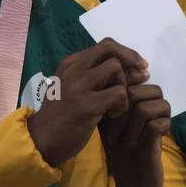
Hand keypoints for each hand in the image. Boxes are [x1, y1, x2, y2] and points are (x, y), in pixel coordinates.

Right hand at [28, 38, 144, 168]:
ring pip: (116, 69)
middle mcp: (73, 70)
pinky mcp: (86, 105)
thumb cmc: (64, 116)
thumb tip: (134, 67)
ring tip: (119, 103)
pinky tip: (114, 114)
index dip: (127, 53)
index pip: (105, 45)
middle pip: (111, 50)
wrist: (42, 141)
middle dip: (132, 60)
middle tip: (143, 76)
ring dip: (125, 86)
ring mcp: (78, 86)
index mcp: (70, 64)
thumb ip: (97, 77)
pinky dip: (123, 104)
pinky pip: (118, 94)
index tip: (139, 66)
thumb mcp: (75, 89)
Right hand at [98, 68, 170, 186]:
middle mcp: (110, 131)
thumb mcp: (122, 131)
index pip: (116, 88)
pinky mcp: (141, 154)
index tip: (148, 94)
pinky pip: (154, 126)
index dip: (137, 83)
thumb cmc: (132, 155)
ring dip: (162, 108)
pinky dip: (166, 123)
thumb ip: (128, 108)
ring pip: (144, 108)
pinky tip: (165, 130)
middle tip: (160, 106)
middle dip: (153, 93)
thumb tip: (142, 78)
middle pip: (131, 94)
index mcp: (103, 121)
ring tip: (164, 118)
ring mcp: (125, 143)